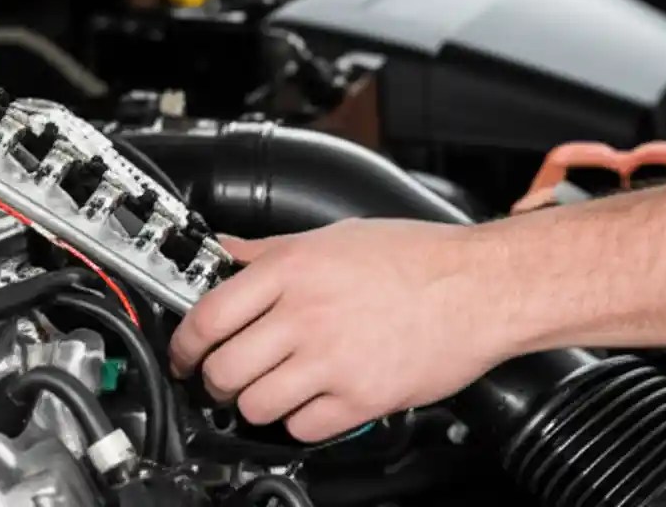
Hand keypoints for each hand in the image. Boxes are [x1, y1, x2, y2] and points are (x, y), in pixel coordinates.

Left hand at [169, 219, 516, 442]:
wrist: (481, 287)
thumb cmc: (416, 258)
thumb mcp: (333, 236)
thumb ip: (270, 249)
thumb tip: (224, 250)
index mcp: (291, 270)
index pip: (207, 316)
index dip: (184, 343)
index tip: (184, 352)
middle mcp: (305, 315)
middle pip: (224, 369)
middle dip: (214, 380)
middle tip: (220, 377)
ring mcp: (332, 361)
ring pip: (255, 405)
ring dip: (253, 404)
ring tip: (266, 391)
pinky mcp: (361, 399)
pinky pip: (303, 428)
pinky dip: (299, 422)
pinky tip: (309, 403)